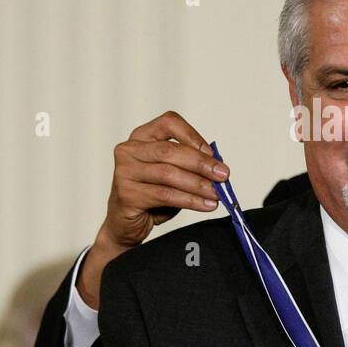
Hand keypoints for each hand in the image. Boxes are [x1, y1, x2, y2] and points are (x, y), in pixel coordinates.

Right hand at [76, 111, 228, 308]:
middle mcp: (129, 150)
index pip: (169, 123)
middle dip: (201, 163)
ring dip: (198, 184)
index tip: (212, 153)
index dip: (193, 136)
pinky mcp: (126, 194)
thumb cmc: (151, 194)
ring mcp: (125, 171)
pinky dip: (190, 200)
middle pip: (170, 150)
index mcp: (142, 136)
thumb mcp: (172, 173)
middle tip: (222, 175)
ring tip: (216, 194)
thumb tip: (217, 167)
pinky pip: (165, 195)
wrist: (126, 224)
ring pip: (169, 174)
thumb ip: (189, 165)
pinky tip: (205, 205)